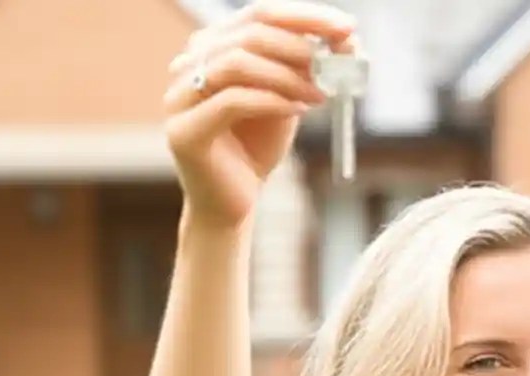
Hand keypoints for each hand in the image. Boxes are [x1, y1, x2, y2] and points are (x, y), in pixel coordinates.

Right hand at [163, 0, 356, 229]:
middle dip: (301, 45)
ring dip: (288, 74)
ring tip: (321, 93)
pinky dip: (272, 101)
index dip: (306, 17)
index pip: (260, 13)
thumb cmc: (257, 146)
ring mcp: (180, 96)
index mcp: (213, 46)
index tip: (349, 27)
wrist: (233, 202)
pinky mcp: (184, 131)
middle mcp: (189, 63)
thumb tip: (349, 41)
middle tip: (337, 61)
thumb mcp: (288, 99)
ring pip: (236, 62)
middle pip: (249, 32)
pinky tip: (299, 110)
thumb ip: (307, 71)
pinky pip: (231, 101)